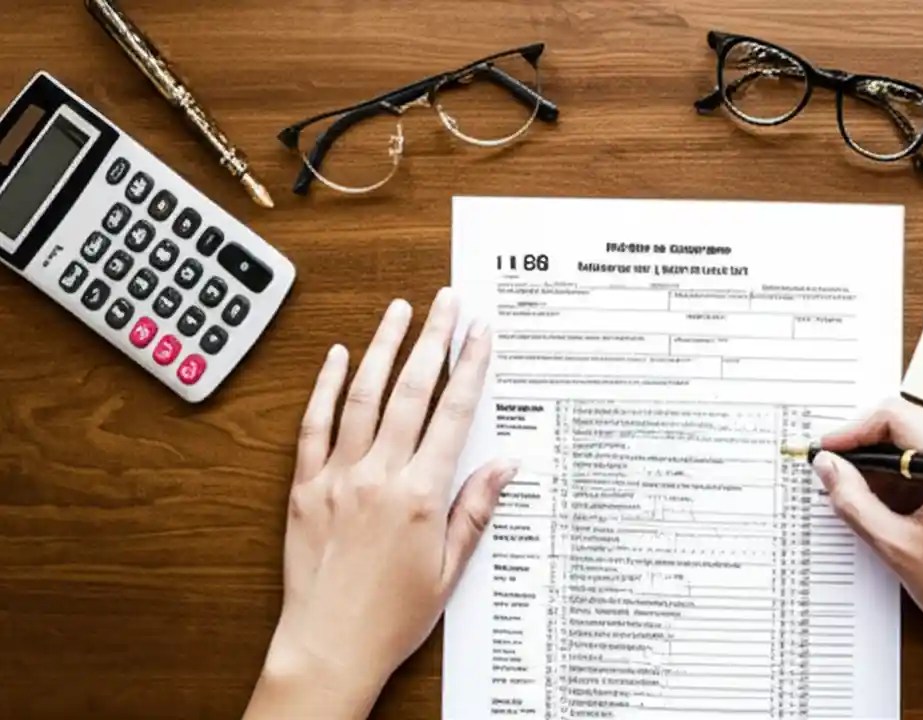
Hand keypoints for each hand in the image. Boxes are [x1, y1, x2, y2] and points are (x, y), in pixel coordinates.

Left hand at [244, 291, 515, 719]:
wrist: (328, 646)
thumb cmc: (393, 616)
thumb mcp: (450, 568)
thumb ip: (475, 509)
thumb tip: (506, 463)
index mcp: (421, 494)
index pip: (453, 413)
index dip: (470, 366)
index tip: (481, 332)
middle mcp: (379, 475)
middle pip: (411, 391)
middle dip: (432, 339)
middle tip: (446, 301)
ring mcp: (337, 477)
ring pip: (361, 395)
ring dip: (382, 347)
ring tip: (399, 311)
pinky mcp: (304, 487)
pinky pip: (314, 425)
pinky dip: (324, 386)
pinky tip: (336, 357)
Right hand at [814, 397, 922, 718]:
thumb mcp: (897, 547)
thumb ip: (854, 501)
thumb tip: (827, 465)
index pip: (896, 418)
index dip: (852, 431)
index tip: (825, 451)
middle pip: (904, 421)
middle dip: (863, 444)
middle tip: (830, 468)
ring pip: (912, 436)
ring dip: (879, 458)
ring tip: (853, 488)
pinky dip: (897, 469)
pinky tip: (880, 496)